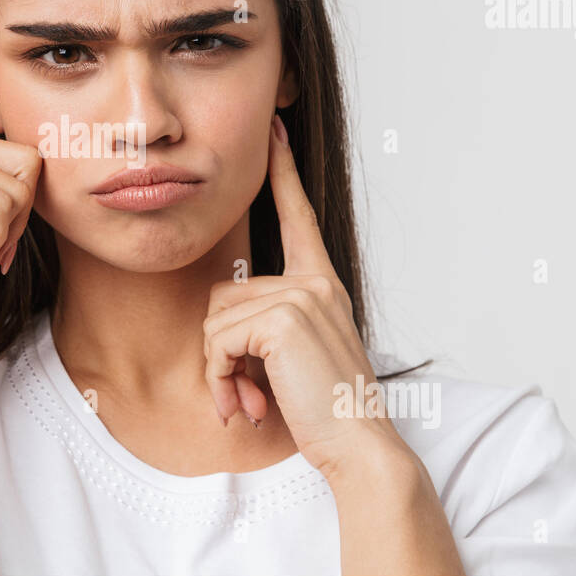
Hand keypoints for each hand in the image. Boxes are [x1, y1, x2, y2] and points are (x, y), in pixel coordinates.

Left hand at [202, 114, 406, 477]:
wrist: (359, 446)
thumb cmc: (327, 411)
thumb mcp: (295, 358)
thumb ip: (266, 326)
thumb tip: (218, 327)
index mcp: (322, 284)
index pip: (297, 217)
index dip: (283, 172)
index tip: (274, 130)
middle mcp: (314, 282)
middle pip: (223, 296)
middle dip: (220, 353)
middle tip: (243, 394)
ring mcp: (301, 296)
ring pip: (215, 322)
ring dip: (219, 372)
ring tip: (247, 402)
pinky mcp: (282, 318)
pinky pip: (217, 341)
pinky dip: (220, 378)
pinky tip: (248, 403)